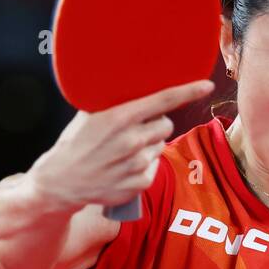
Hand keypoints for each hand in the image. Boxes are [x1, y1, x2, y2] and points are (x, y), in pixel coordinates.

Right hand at [30, 79, 214, 213]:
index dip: (188, 91)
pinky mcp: (141, 183)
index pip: (162, 100)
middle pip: (166, 124)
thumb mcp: (89, 115)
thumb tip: (137, 86)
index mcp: (119, 117)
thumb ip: (115, 103)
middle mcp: (131, 140)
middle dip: (155, 125)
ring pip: (160, 145)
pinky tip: (124, 167)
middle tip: (134, 130)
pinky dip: (144, 166)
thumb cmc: (76, 143)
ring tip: (123, 151)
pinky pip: (154, 166)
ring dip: (148, 145)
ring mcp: (137, 164)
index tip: (207, 85)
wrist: (61, 182)